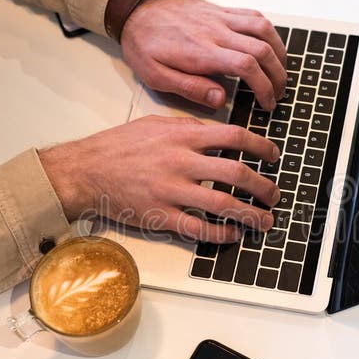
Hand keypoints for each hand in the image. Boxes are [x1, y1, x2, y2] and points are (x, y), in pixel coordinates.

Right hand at [39, 116, 280, 242]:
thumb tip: (216, 133)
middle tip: (274, 195)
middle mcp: (181, 162)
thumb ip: (187, 127)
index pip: (234, 136)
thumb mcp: (154, 124)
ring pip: (223, 204)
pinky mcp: (160, 216)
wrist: (84, 171)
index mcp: (182, 136)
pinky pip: (199, 228)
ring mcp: (171, 191)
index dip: (261, 146)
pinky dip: (221, 234)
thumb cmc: (117, 146)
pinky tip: (233, 235)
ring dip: (250, 215)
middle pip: (237, 173)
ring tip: (265, 221)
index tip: (273, 155)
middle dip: (263, 186)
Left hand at [120, 0, 286, 110]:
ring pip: (264, 29)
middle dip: (277, 75)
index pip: (246, 66)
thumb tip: (220, 99)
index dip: (264, 87)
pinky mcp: (221, 10)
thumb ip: (190, 88)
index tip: (267, 103)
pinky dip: (269, 32)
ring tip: (281, 71)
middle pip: (262, 50)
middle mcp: (216, 32)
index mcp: (201, 51)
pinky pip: (254, 15)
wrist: (136, 8)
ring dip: (279, 52)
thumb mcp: (156, 75)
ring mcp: (221, 18)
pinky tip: (270, 45)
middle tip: (278, 93)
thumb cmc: (143, 42)